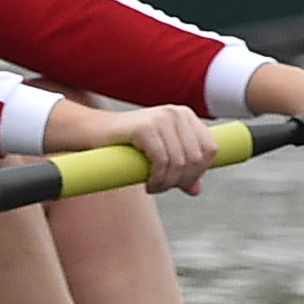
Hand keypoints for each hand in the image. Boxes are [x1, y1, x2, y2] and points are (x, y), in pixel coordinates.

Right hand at [43, 100, 215, 194]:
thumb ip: (179, 169)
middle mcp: (176, 113)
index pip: (210, 149)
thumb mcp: (159, 155)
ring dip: (167, 183)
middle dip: (181, 180)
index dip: (199, 171)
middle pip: (196, 158)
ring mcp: (161, 118)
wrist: (93, 132)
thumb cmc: (127, 145)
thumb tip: (196, 190)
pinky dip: (157, 179)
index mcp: (185, 115)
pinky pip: (162, 161)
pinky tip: (147, 184)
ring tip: (153, 187)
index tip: (180, 182)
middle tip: (162, 187)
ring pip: (179, 162)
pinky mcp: (144, 127)